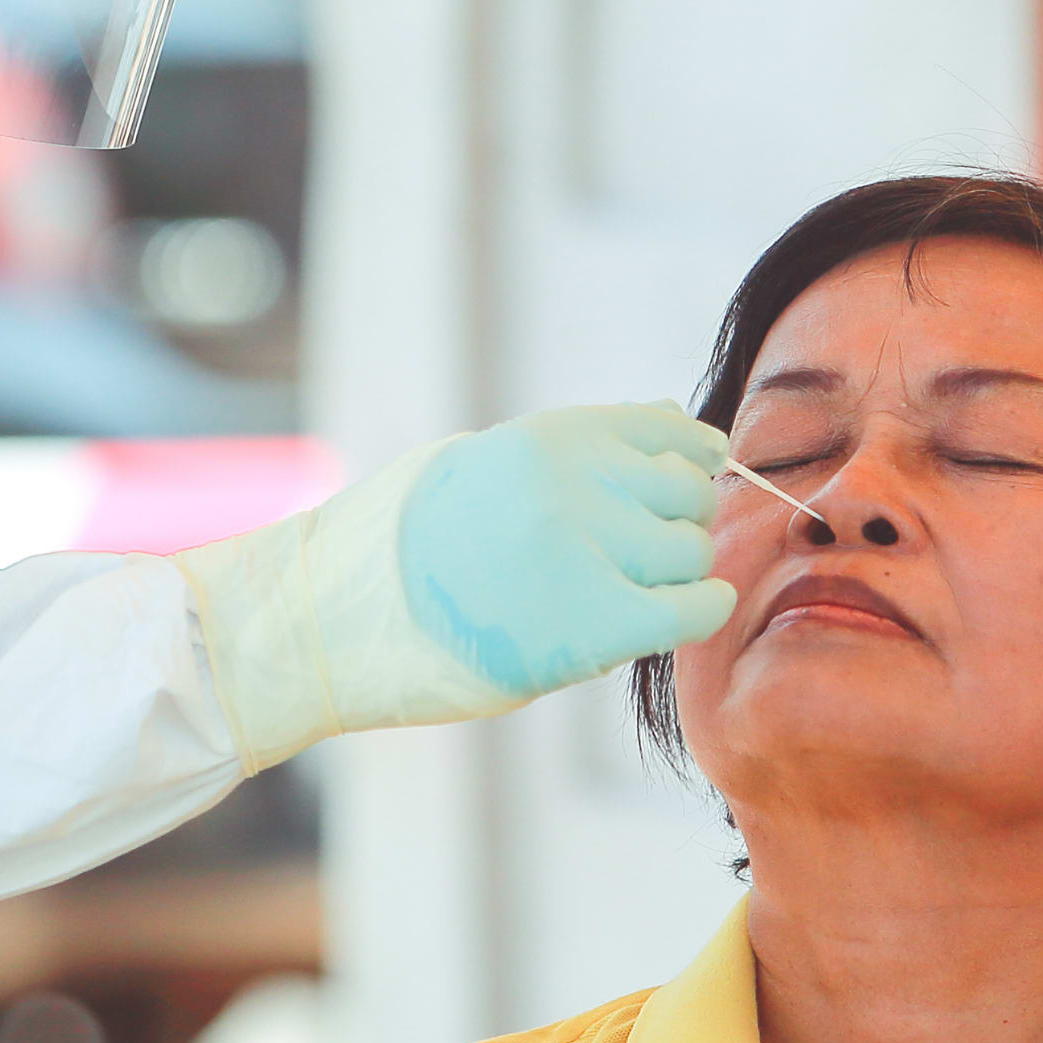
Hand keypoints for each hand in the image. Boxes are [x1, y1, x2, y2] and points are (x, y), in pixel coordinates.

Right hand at [394, 403, 739, 698]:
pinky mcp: (595, 623)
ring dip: (680, 568)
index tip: (699, 467)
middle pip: (685, 493)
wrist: (341, 620)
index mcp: (548, 438)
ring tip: (642, 585)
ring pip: (691, 551)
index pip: (660, 428)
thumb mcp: (483, 463)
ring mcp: (588, 552)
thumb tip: (672, 419)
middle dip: (679, 517)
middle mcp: (576, 484)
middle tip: (647, 547)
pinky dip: (701, 608)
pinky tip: (689, 610)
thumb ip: (577, 447)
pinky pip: (690, 610)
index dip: (690, 451)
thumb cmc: (407, 543)